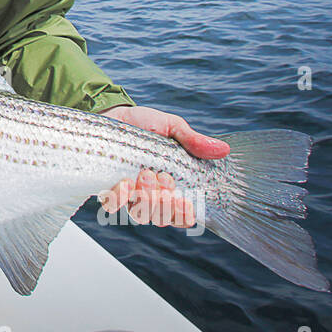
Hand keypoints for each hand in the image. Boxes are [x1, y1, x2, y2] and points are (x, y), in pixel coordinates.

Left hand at [96, 105, 229, 227]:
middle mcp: (150, 195)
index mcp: (171, 186)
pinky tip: (125, 183)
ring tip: (146, 174)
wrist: (113, 113)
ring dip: (146, 199)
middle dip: (164, 203)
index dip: (184, 216)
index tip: (186, 203)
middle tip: (163, 177)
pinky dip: (120, 198)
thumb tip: (223, 150)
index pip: (181, 215)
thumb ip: (193, 141)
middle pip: (161, 218)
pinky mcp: (108, 188)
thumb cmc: (144, 124)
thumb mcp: (171, 127)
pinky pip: (113, 205)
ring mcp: (129, 194)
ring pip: (140, 215)